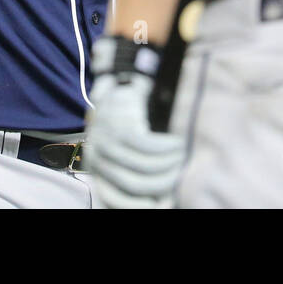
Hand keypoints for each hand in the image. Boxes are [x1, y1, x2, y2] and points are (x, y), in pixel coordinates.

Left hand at [84, 37, 185, 208]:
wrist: (123, 77)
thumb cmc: (132, 117)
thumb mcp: (128, 149)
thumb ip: (136, 172)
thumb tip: (160, 201)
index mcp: (98, 167)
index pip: (114, 199)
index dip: (141, 206)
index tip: (165, 204)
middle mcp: (98, 155)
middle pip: (135, 184)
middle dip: (164, 183)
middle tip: (184, 178)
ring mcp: (106, 138)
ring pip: (143, 166)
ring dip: (169, 165)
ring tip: (185, 158)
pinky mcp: (120, 122)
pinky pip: (147, 145)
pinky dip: (166, 148)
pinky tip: (178, 144)